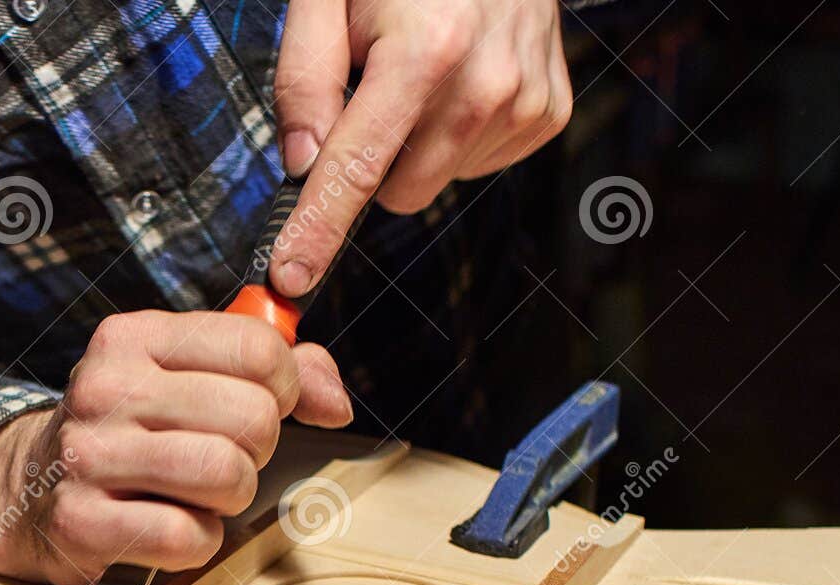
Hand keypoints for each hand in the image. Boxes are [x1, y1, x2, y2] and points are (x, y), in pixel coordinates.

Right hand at [0, 310, 352, 584]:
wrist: (29, 491)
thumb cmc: (131, 435)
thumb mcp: (191, 379)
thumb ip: (275, 373)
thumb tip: (336, 403)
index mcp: (135, 338)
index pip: (258, 348)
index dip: (283, 388)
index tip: (259, 406)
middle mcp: (106, 388)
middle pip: (252, 416)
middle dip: (256, 451)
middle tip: (222, 459)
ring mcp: (89, 455)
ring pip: (225, 473)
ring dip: (230, 499)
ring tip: (199, 495)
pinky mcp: (82, 521)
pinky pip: (187, 536)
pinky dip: (197, 544)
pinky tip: (171, 529)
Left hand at [269, 0, 572, 296]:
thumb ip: (304, 77)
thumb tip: (302, 164)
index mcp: (426, 51)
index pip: (357, 170)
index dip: (318, 230)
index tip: (291, 278)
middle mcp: (486, 85)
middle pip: (399, 194)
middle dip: (374, 160)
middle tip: (377, 86)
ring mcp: (525, 103)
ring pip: (437, 182)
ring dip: (418, 143)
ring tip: (427, 67)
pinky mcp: (547, 114)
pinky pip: (478, 165)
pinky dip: (457, 135)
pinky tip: (462, 78)